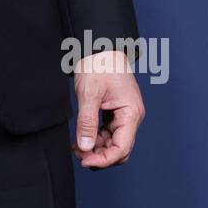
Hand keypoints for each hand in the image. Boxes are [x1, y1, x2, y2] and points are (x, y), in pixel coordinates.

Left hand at [71, 50, 145, 168]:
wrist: (99, 45)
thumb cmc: (98, 64)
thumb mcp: (89, 93)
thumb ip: (87, 122)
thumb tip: (85, 148)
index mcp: (131, 113)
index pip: (121, 148)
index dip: (104, 159)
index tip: (84, 161)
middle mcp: (131, 117)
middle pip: (119, 149)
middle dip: (100, 156)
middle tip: (78, 155)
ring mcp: (123, 115)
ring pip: (112, 142)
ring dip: (96, 148)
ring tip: (76, 147)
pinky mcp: (115, 112)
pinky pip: (108, 132)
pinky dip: (95, 138)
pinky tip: (80, 139)